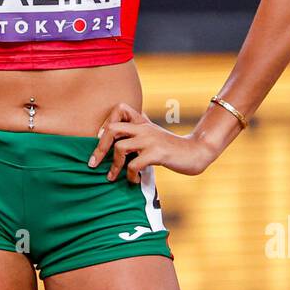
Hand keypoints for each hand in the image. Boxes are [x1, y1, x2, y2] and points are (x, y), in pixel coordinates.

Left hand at [87, 102, 215, 181]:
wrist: (195, 152)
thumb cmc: (171, 148)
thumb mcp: (154, 135)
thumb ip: (139, 131)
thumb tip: (120, 133)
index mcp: (142, 123)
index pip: (120, 109)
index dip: (106, 122)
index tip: (102, 139)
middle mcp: (144, 128)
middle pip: (112, 129)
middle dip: (99, 147)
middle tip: (94, 163)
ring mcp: (150, 140)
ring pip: (120, 148)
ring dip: (114, 166)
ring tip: (112, 177)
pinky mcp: (157, 153)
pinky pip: (134, 164)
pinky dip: (130, 176)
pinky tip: (133, 180)